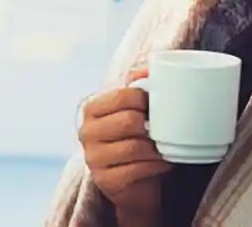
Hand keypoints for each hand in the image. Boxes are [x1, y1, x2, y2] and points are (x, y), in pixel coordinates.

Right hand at [78, 67, 169, 218]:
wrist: (135, 183)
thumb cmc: (138, 138)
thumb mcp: (134, 109)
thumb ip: (138, 83)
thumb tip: (147, 69)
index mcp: (92, 108)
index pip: (124, 95)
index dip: (147, 100)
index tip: (155, 108)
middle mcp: (86, 132)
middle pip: (130, 121)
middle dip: (152, 126)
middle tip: (162, 130)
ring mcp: (93, 158)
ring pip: (136, 147)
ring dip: (157, 148)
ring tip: (165, 147)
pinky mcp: (105, 181)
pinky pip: (138, 169)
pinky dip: (158, 165)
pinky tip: (163, 163)